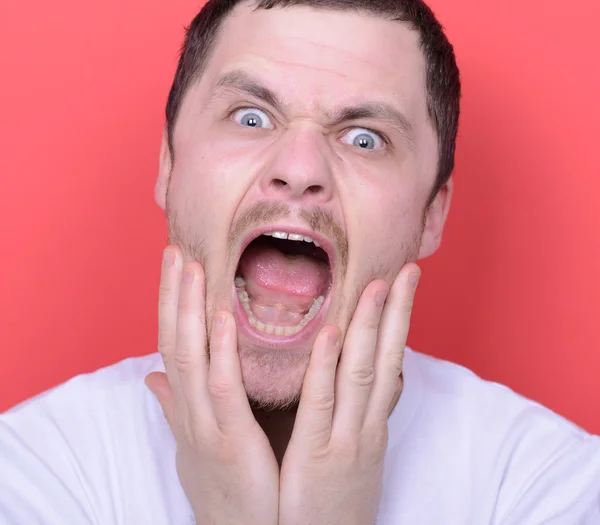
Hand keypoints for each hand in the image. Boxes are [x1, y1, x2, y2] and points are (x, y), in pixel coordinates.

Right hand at [145, 247, 278, 524]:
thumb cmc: (224, 482)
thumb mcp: (196, 439)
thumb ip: (176, 403)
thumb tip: (153, 374)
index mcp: (187, 406)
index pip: (171, 342)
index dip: (169, 302)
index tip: (174, 263)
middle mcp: (189, 409)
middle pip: (173, 341)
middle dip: (172, 294)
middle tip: (175, 249)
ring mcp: (206, 424)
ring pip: (190, 357)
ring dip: (188, 310)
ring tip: (193, 266)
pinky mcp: (231, 440)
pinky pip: (224, 389)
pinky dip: (221, 351)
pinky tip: (224, 316)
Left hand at [279, 264, 420, 524]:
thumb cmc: (335, 500)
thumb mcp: (358, 453)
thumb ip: (363, 411)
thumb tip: (382, 378)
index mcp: (371, 421)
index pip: (390, 360)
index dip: (399, 320)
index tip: (403, 283)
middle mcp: (366, 424)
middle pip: (386, 358)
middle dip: (398, 312)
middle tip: (407, 270)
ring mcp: (346, 439)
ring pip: (362, 372)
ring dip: (371, 326)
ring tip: (378, 284)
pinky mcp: (317, 456)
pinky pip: (321, 404)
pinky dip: (326, 367)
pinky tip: (329, 333)